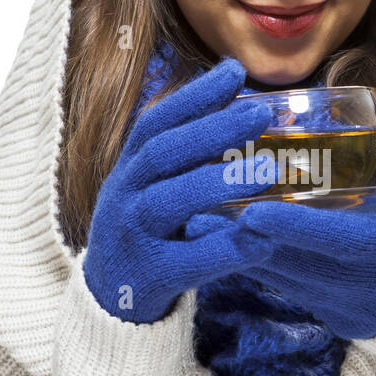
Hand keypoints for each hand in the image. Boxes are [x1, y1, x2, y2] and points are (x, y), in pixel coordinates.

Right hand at [82, 58, 276, 322]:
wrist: (108, 304)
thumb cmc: (146, 235)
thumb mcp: (153, 188)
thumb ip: (186, 156)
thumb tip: (242, 102)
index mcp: (129, 170)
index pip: (157, 122)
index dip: (194, 95)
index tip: (234, 71)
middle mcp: (124, 196)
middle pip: (162, 153)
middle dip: (211, 129)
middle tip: (261, 113)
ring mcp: (132, 237)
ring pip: (169, 202)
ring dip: (218, 182)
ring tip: (267, 171)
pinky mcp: (149, 277)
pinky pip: (191, 262)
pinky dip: (228, 249)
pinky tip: (264, 240)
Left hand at [188, 162, 375, 339]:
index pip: (336, 242)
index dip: (295, 229)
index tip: (255, 213)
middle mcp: (353, 285)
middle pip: (291, 261)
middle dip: (244, 240)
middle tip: (197, 212)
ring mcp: (331, 301)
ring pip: (275, 275)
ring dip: (233, 251)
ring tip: (191, 222)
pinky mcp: (314, 307)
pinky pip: (274, 283)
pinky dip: (244, 261)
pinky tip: (212, 237)